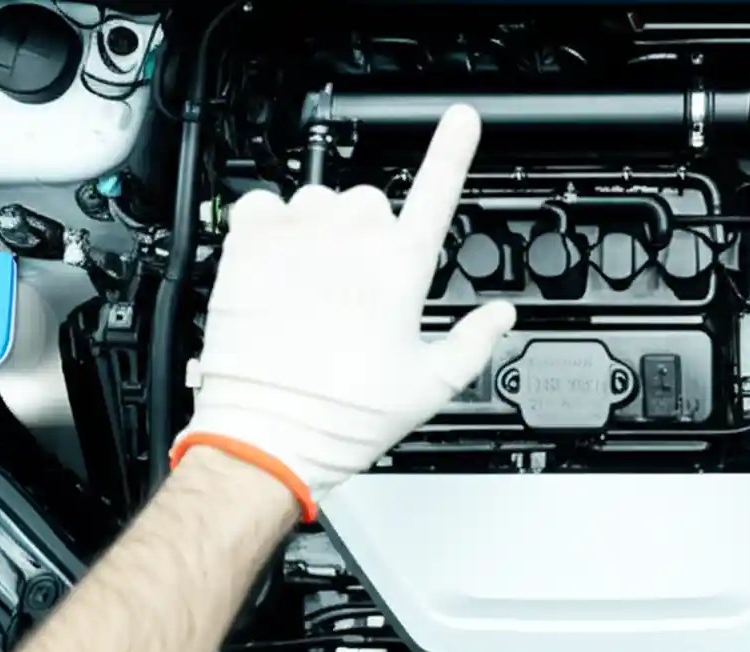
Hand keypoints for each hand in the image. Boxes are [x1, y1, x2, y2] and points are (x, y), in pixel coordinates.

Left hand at [171, 106, 514, 521]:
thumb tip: (501, 316)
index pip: (438, 190)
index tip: (462, 118)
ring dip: (321, 229)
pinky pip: (263, 204)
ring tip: (313, 284)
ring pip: (318, 201)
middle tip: (359, 289)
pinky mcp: (247, 243)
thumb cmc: (344, 415)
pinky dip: (271, 224)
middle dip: (371, 233)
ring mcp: (296, 236)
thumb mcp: (429, 387)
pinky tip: (276, 264)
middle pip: (373, 202)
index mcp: (400, 268)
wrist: (267, 434)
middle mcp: (350, 239)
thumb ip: (474, 341)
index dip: (454, 149)